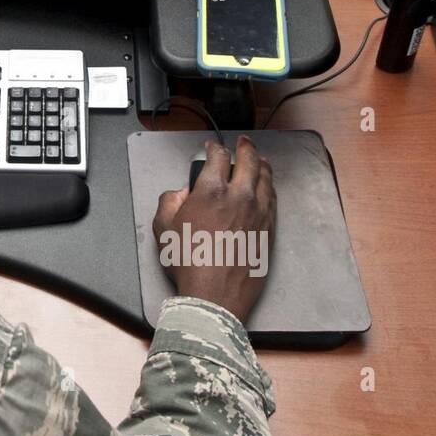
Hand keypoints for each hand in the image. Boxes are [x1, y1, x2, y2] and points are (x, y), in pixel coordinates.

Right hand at [153, 136, 275, 322]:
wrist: (215, 294)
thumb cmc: (188, 263)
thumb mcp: (163, 228)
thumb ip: (168, 202)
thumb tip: (180, 193)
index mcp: (211, 192)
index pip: (218, 158)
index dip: (214, 147)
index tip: (211, 147)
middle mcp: (239, 197)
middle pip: (249, 161)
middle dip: (246, 147)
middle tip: (243, 142)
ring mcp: (258, 213)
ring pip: (266, 179)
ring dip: (262, 164)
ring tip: (260, 158)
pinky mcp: (268, 229)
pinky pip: (273, 200)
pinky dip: (269, 187)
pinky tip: (267, 187)